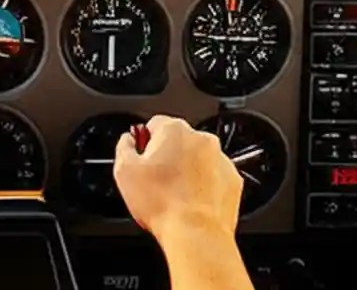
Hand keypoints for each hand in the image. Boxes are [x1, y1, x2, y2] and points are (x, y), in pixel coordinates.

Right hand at [113, 115, 242, 241]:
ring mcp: (221, 159)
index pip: (154, 124)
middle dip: (167, 157)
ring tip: (174, 197)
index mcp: (174, 130)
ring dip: (187, 171)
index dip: (144, 144)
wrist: (195, 233)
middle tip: (156, 183)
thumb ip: (123, 147)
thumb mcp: (124, 172)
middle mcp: (201, 139)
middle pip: (178, 141)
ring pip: (198, 159)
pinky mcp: (233, 180)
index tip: (142, 161)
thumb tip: (127, 142)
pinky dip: (205, 186)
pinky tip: (192, 203)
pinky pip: (215, 177)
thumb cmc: (162, 204)